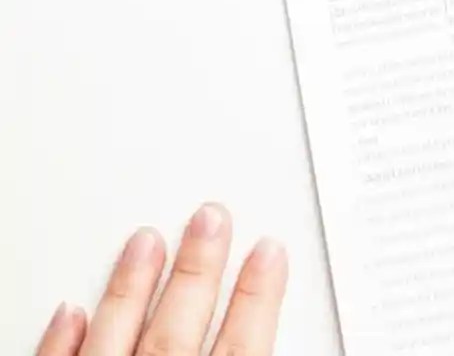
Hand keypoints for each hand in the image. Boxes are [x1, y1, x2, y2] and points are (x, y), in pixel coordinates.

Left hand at [35, 203, 287, 355]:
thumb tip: (281, 343)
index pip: (242, 347)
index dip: (258, 296)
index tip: (268, 253)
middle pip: (178, 329)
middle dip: (199, 268)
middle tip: (210, 218)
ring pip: (116, 336)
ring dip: (133, 286)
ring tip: (146, 240)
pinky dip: (63, 340)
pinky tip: (70, 312)